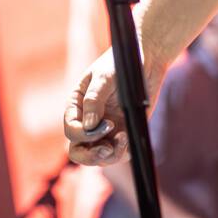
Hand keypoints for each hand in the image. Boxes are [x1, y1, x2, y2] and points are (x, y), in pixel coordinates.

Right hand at [64, 45, 165, 166]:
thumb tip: (89, 126)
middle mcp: (88, 121)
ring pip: (98, 157)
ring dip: (109, 155)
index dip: (85, 135)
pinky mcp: (123, 132)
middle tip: (107, 149)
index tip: (107, 124)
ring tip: (124, 139)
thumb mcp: (104, 77)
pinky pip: (118, 153)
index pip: (72, 131)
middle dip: (90, 156)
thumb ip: (94, 99)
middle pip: (78, 151)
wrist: (145, 60)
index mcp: (77, 107)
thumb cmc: (119, 64)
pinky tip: (128, 138)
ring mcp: (105, 129)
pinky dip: (122, 152)